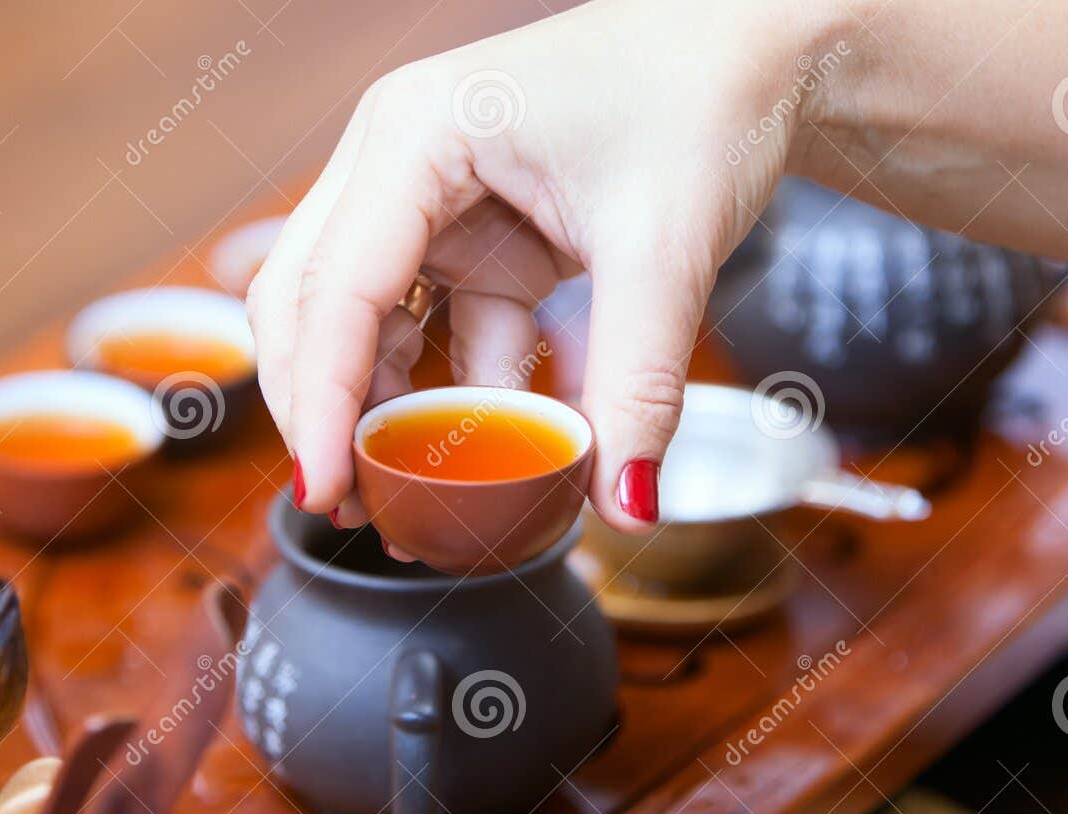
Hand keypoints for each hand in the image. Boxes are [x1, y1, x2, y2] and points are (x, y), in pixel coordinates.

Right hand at [246, 0, 837, 537]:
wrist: (754, 52)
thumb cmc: (701, 100)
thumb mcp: (664, 248)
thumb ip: (637, 383)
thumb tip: (624, 505)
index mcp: (417, 134)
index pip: (338, 287)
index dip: (322, 401)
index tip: (325, 492)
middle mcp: (398, 160)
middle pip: (314, 302)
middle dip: (320, 408)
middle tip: (343, 507)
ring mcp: (430, 199)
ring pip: (363, 321)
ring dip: (378, 409)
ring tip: (398, 502)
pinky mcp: (473, 236)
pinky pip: (438, 329)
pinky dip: (450, 393)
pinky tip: (477, 455)